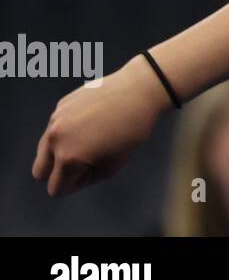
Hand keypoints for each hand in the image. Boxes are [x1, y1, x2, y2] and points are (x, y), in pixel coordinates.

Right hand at [32, 54, 172, 196]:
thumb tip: (65, 177)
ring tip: (89, 139)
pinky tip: (92, 119)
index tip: (96, 167)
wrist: (139, 91)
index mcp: (68, 158)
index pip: (56, 189)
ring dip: (60, 151)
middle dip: (59, 172)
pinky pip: (56, 129)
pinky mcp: (60, 106)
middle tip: (87, 158)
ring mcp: (55, 120)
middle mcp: (55, 139)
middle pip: (39, 172)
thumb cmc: (130, 132)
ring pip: (43, 149)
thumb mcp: (111, 167)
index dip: (77, 183)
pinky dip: (69, 130)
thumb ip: (83, 179)